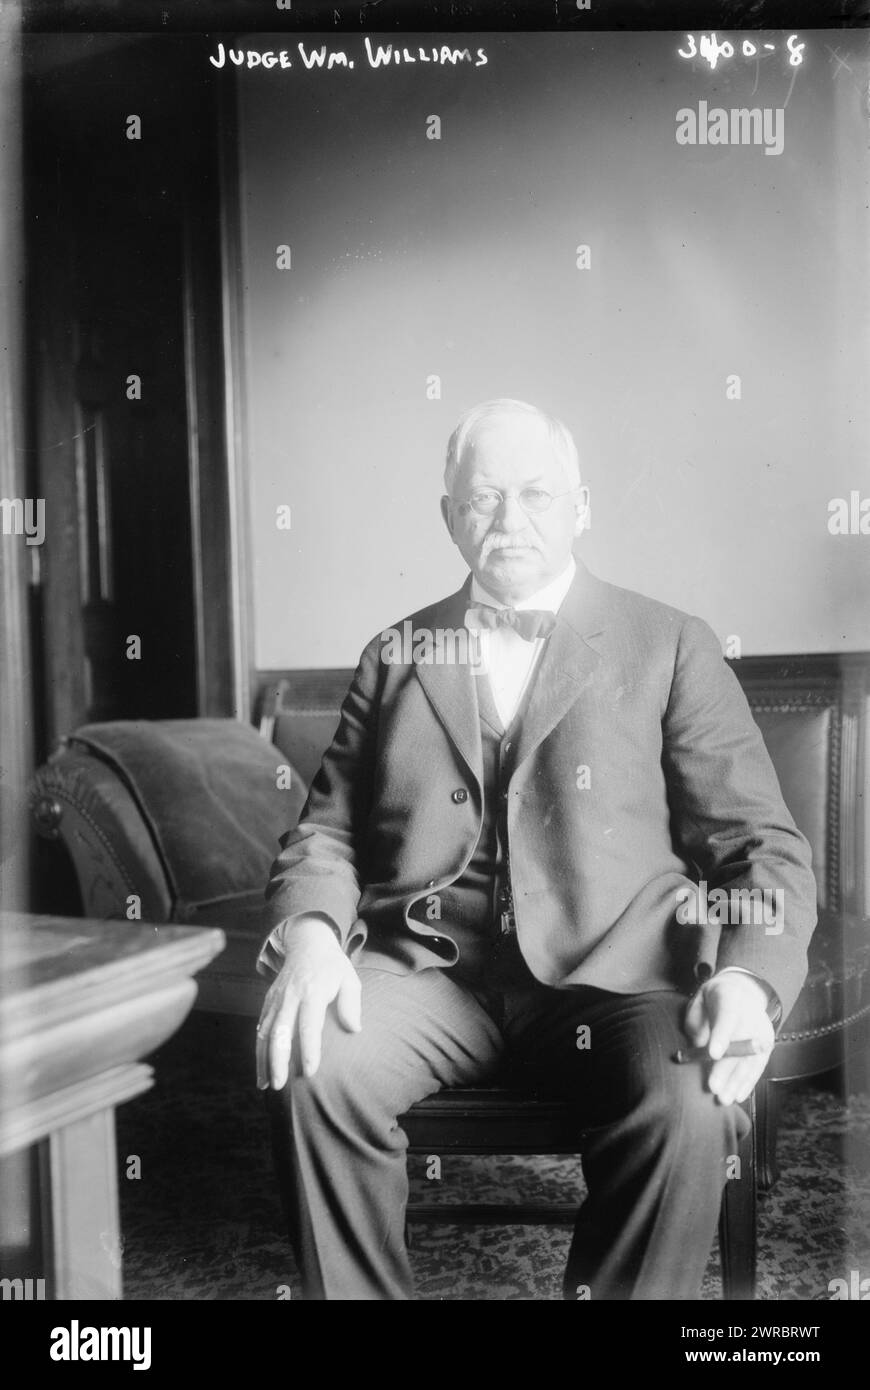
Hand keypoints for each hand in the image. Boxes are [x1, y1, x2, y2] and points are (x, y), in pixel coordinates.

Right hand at [256, 916, 360, 1089]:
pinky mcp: (268, 1002)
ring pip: (265, 1033)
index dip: (309, 1049)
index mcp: (312, 991)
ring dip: (263, 1059)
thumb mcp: (350, 978)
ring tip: (266, 1085)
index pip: (309, 1024)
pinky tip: (261, 1071)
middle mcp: (290, 997)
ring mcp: (276, 1000)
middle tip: (280, 1084)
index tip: (310, 1072)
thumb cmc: (332, 966)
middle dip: (278, 1059)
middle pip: (280, 1031)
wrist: (307, 944)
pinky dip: (259, 1050)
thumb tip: (354, 1029)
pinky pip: (260, 1028)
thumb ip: (352, 1003)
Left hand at [683, 971, 774, 1104]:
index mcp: (730, 997)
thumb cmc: (712, 1002)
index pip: (727, 1016)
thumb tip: (699, 1052)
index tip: (713, 1054)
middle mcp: (751, 1013)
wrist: (741, 990)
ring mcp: (762, 1029)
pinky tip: (738, 1095)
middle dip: (727, 1067)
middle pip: (741, 1042)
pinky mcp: (768, 1044)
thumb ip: (698, 1026)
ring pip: (751, 1058)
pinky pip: (759, 1066)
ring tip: (723, 1098)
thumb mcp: (699, 1004)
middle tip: (713, 1087)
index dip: (721, 1036)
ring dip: (737, 1081)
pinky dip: (747, 1082)